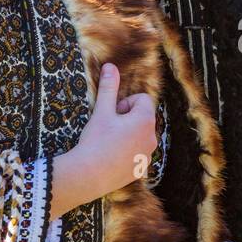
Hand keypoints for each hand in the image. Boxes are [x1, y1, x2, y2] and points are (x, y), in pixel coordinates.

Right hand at [49, 62, 155, 220]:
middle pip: (141, 117)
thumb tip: (110, 66)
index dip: (125, 104)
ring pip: (139, 135)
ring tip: (108, 142)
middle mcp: (152, 137)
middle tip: (108, 128)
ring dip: (127, 134)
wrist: (89, 175)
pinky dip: (127, 151)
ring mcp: (148, 154)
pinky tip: (111, 157)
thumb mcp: (102, 112)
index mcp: (145, 120)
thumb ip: (108, 88)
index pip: (142, 100)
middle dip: (126, 118)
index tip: (112, 113)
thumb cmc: (96, 141)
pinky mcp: (141, 168)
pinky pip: (137, 152)